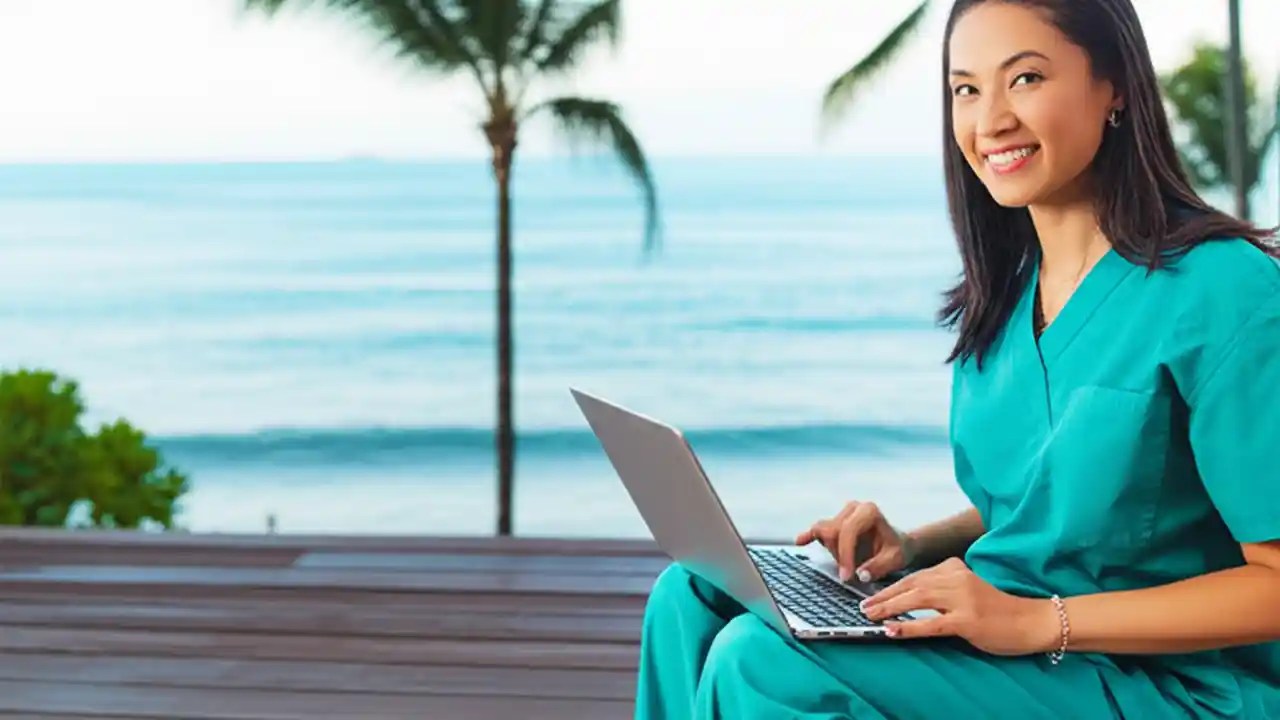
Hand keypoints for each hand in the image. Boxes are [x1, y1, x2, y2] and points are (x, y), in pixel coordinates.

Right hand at [794, 500, 916, 582]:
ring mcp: (842, 514)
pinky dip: (809, 536)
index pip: (848, 530)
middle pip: (833, 531)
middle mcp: (853, 508)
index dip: (845, 554)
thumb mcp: (894, 560)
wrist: (897, 545)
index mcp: (869, 511)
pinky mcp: (833, 522)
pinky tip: (800, 542)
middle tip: (850, 573)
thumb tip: (860, 574)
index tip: (847, 576)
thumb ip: (878, 566)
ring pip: (824, 532)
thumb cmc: (897, 550)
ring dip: (832, 552)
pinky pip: (817, 529)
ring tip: (846, 564)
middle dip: (840, 555)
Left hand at [859, 557, 1060, 655]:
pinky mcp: (967, 619)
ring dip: (889, 608)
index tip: (871, 594)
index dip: (891, 586)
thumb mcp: (967, 590)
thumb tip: (907, 598)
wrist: (1031, 620)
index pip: (915, 576)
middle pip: (911, 585)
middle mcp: (956, 578)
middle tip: (863, 606)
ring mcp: (962, 598)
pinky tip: (892, 630)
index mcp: (955, 568)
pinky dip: (908, 626)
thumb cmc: (998, 610)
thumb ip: (942, 589)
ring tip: (870, 616)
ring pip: (917, 599)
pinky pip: (931, 623)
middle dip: (884, 596)